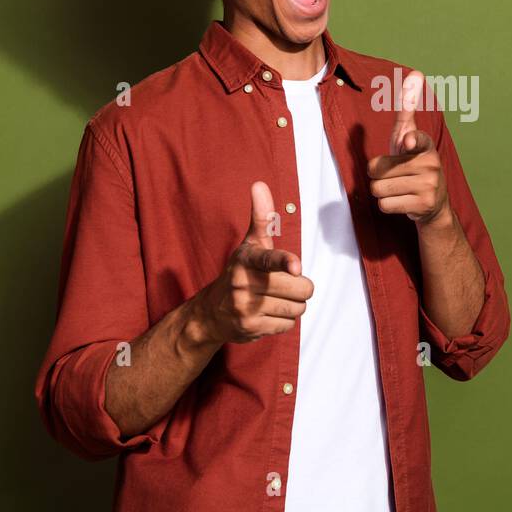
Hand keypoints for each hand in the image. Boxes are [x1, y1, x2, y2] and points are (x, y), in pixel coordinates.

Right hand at [189, 181, 313, 343]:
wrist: (212, 312)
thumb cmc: (240, 272)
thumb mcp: (250, 245)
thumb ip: (262, 217)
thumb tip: (259, 184)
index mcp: (247, 259)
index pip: (268, 258)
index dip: (284, 261)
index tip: (296, 266)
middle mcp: (244, 282)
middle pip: (300, 288)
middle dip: (300, 288)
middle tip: (286, 285)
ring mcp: (246, 307)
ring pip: (297, 309)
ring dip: (294, 306)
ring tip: (275, 300)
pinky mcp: (251, 328)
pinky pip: (288, 326)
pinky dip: (283, 321)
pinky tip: (267, 315)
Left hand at [368, 69, 449, 225]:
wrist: (433, 202)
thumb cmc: (413, 162)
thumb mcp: (408, 135)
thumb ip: (407, 108)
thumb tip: (417, 73)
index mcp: (425, 144)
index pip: (417, 139)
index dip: (410, 141)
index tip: (408, 142)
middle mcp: (430, 163)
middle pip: (377, 170)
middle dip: (378, 175)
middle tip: (396, 175)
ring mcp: (429, 186)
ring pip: (379, 189)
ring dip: (382, 191)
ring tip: (398, 188)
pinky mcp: (423, 205)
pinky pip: (384, 205)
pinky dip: (387, 205)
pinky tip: (402, 201)